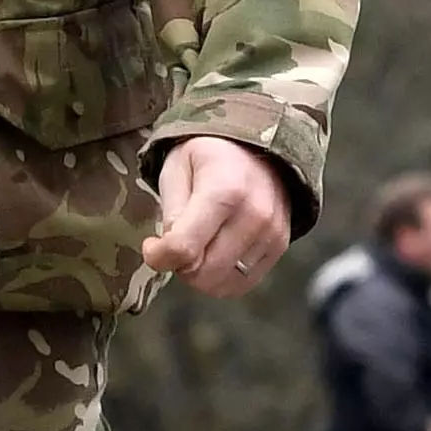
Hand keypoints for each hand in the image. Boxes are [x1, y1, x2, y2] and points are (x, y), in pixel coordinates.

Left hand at [139, 136, 291, 300]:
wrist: (257, 146)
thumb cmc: (209, 156)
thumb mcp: (177, 170)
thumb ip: (171, 213)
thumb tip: (169, 252)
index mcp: (224, 190)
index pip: (183, 248)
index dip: (157, 255)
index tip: (152, 245)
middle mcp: (254, 215)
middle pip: (203, 273)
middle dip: (178, 267)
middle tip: (175, 246)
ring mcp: (271, 233)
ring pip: (221, 284)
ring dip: (200, 275)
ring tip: (196, 247)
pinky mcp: (279, 246)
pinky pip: (243, 283)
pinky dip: (221, 278)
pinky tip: (214, 255)